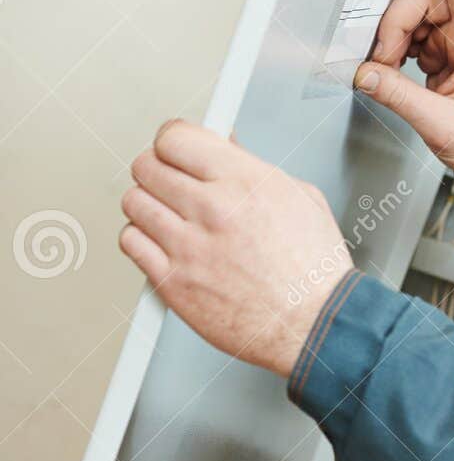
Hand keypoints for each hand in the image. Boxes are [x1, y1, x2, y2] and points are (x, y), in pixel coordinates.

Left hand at [118, 121, 351, 377]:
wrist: (314, 323)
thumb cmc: (314, 269)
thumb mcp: (300, 197)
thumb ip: (254, 166)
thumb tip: (224, 146)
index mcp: (245, 182)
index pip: (175, 137)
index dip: (173, 140)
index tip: (176, 147)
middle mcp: (212, 209)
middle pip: (146, 165)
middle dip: (159, 168)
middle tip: (172, 179)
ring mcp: (187, 246)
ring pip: (133, 201)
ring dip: (149, 204)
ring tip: (170, 213)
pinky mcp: (171, 281)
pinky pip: (130, 242)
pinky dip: (142, 239)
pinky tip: (164, 242)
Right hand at [354, 0, 453, 175]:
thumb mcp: (442, 125)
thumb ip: (400, 98)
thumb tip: (365, 74)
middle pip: (427, 0)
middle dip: (397, 21)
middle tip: (383, 57)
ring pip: (415, 18)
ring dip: (393, 38)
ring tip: (386, 69)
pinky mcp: (444, 57)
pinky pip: (413, 38)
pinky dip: (396, 50)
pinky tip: (392, 69)